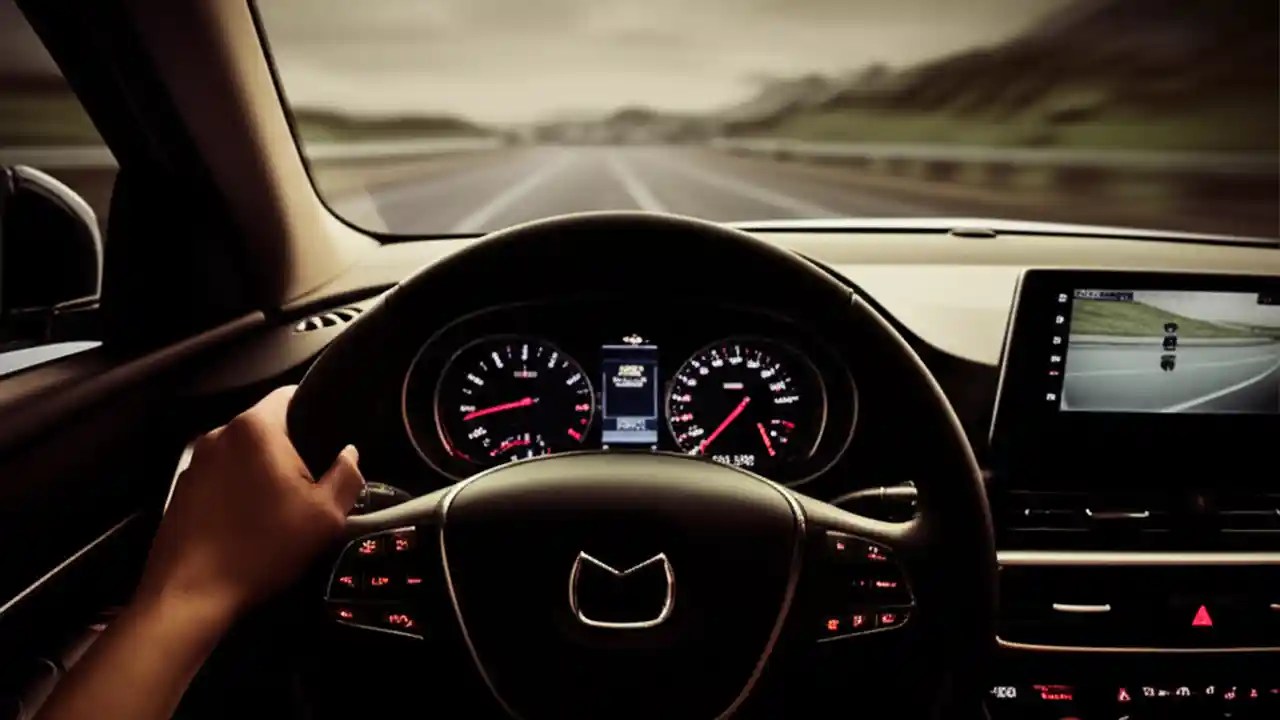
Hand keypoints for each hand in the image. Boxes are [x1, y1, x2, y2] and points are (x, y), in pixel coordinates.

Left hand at [136, 386, 364, 620]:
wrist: (189, 595)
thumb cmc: (262, 547)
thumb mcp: (324, 517)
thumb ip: (346, 476)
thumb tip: (349, 454)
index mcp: (255, 429)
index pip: (291, 394)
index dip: (317, 411)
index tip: (331, 441)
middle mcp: (220, 435)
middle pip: (267, 428)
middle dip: (291, 451)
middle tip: (312, 486)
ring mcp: (194, 464)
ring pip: (243, 456)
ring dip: (262, 474)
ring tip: (279, 511)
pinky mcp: (180, 492)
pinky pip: (221, 480)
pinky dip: (237, 493)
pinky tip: (247, 526)